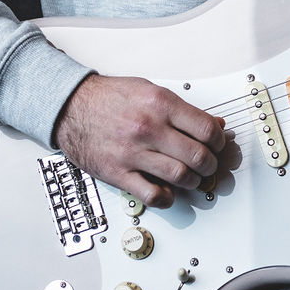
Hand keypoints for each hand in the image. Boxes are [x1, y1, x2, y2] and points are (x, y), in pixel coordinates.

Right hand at [53, 73, 225, 207]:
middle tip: (207, 164)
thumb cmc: (110, 98)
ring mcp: (133, 152)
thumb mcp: (150, 91)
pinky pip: (152, 194)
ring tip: (190, 177)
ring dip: (192, 181)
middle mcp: (148, 128)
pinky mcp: (118, 173)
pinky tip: (168, 191)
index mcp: (160, 104)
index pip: (207, 129)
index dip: (219, 141)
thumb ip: (183, 109)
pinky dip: (167, 198)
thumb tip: (215, 124)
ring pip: (181, 177)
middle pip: (198, 156)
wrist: (70, 106)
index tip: (217, 145)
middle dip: (210, 164)